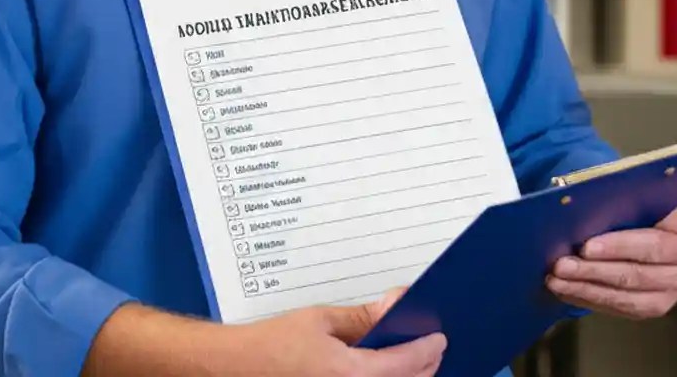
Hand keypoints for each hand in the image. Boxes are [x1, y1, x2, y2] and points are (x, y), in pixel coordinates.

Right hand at [214, 288, 445, 376]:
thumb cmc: (272, 345)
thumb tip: (394, 306)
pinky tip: (384, 370)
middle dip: (425, 365)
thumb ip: (362, 317)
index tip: (439, 337)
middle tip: (430, 344)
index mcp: (350, 375)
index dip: (429, 348)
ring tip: (412, 358)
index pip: (408, 364)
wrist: (237, 369)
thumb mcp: (321, 321)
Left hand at [545, 196, 676, 319]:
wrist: (650, 214)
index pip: (656, 239)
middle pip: (640, 271)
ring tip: (557, 280)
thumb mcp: (634, 186)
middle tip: (561, 265)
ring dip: (589, 288)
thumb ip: (617, 196)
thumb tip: (574, 207)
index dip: (620, 245)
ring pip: (631, 294)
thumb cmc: (638, 195)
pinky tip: (567, 290)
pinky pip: (626, 308)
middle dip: (596, 270)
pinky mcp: (663, 303)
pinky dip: (592, 299)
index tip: (585, 246)